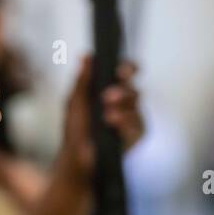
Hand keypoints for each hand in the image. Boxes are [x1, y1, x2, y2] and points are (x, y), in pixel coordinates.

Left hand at [59, 54, 143, 180]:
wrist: (77, 158)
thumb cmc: (75, 130)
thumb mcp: (75, 101)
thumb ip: (82, 79)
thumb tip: (86, 55)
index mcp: (112, 88)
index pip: (126, 72)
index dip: (128, 67)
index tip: (121, 70)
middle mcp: (125, 101)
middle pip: (133, 87)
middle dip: (122, 90)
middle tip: (108, 96)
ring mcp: (133, 118)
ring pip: (137, 104)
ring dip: (121, 107)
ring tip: (106, 115)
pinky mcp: (137, 134)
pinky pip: (138, 123)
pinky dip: (126, 122)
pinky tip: (114, 124)